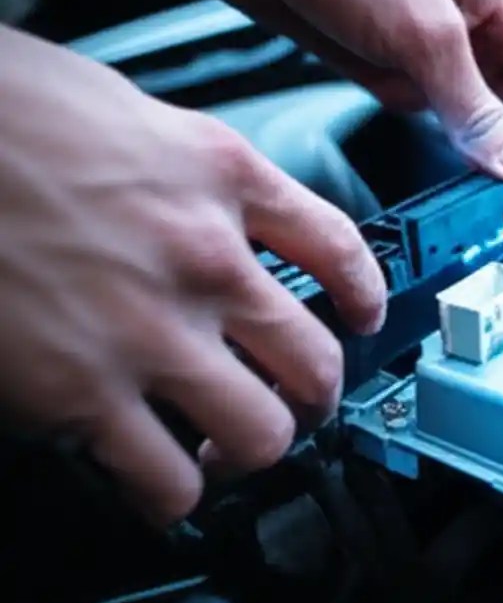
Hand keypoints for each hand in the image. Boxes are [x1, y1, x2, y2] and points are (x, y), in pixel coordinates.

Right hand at [0, 26, 386, 524]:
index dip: (366, 296)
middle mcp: (205, 256)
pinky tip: (158, 481)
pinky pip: (165, 479)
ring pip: (262, 432)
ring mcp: (150, 329)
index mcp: (219, 175)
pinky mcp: (82, 392)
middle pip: (318, 360)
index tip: (365, 317)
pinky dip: (170, 494)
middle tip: (297, 404)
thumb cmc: (0, 112)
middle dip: (316, 397)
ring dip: (251, 451)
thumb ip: (184, 166)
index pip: (340, 249)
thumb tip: (202, 199)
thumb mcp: (124, 108)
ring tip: (227, 449)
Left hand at [133, 0, 502, 183]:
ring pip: (480, 118)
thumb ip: (475, 106)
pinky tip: (444, 180)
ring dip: (489, 158)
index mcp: (501, 7)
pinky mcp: (384, 72)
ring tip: (495, 202)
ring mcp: (428, 55)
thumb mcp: (425, 34)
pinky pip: (429, 123)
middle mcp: (471, 33)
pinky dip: (441, 155)